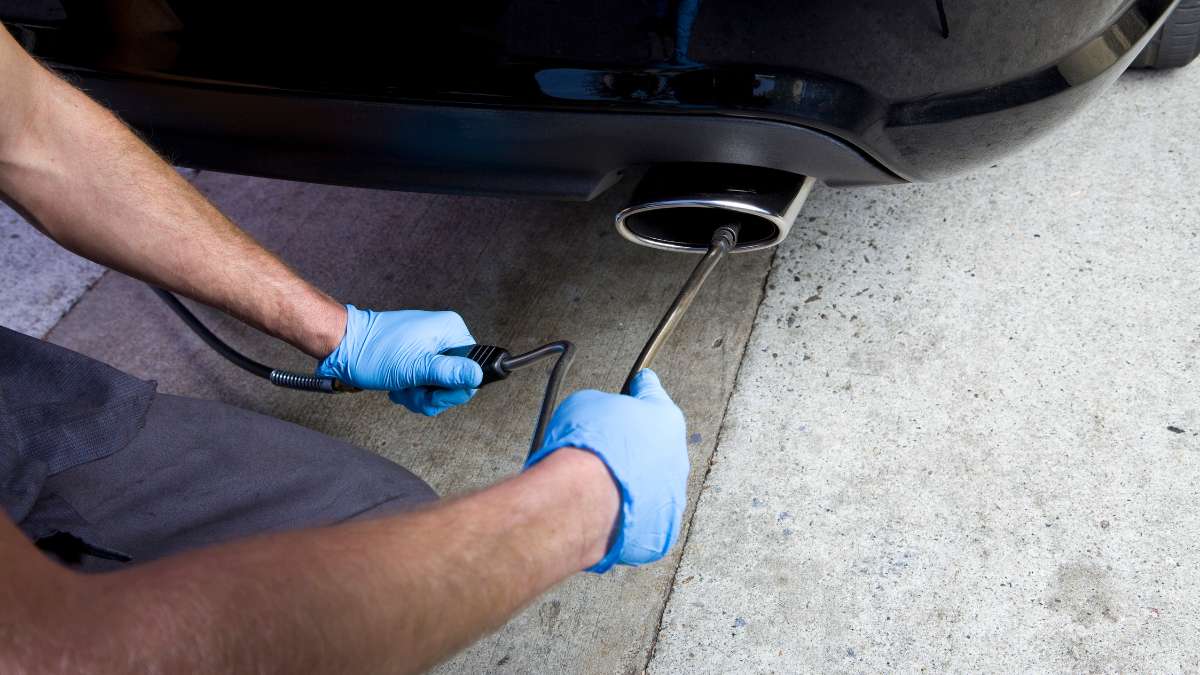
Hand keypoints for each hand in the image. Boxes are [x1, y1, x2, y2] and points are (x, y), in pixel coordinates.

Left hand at [316, 305, 483, 415]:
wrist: (343, 347)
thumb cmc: (374, 351)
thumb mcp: (416, 367)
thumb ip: (450, 372)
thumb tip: (479, 375)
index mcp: (451, 330)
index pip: (474, 368)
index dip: (456, 388)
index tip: (434, 392)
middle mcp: (444, 336)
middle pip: (458, 380)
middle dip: (434, 394)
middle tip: (414, 391)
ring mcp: (430, 348)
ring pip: (441, 386)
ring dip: (421, 395)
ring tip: (402, 388)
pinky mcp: (417, 358)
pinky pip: (427, 383)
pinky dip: (413, 392)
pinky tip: (399, 387)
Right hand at [525, 369, 688, 572]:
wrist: (583, 498)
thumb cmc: (587, 449)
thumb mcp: (584, 403)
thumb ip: (602, 406)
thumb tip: (598, 417)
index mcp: (664, 417)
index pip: (653, 392)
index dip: (640, 388)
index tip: (640, 384)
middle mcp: (676, 455)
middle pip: (654, 441)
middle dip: (633, 442)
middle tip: (605, 447)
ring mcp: (672, 494)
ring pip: (651, 480)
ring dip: (632, 479)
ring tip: (601, 483)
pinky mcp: (662, 528)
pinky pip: (644, 513)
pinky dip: (627, 509)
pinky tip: (606, 506)